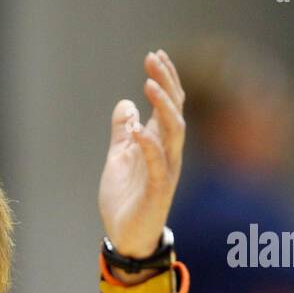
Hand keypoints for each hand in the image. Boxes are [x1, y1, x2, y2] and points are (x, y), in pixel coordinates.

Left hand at [98, 50, 185, 258]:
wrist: (126, 237)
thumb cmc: (126, 199)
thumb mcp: (119, 158)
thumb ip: (122, 133)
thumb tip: (125, 105)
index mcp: (159, 143)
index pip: (168, 104)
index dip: (164, 79)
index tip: (154, 55)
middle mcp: (168, 153)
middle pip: (174, 110)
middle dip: (166, 83)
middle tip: (153, 59)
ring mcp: (165, 171)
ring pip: (174, 132)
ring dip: (163, 107)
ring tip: (148, 85)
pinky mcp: (158, 191)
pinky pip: (159, 165)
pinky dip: (149, 145)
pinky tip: (137, 129)